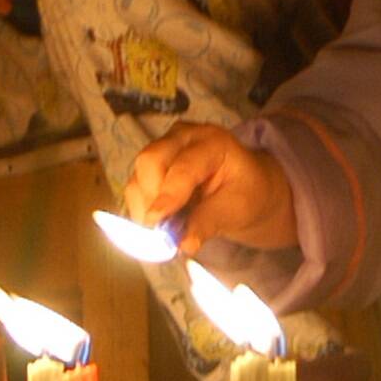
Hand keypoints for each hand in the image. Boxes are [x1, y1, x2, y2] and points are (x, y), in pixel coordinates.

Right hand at [120, 123, 297, 254]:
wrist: (245, 188)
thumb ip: (209, 222)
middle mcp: (184, 137)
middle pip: (151, 161)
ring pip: (138, 175)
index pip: (184, 166)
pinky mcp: (151, 166)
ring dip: (144, 207)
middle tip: (161, 229)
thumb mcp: (237, 209)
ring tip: (163, 229)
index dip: (168, 194)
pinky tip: (159, 222)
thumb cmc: (246, 194)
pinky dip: (141, 209)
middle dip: (151, 198)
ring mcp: (164, 148)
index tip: (155, 221)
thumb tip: (182, 243)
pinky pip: (135, 188)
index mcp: (212, 142)